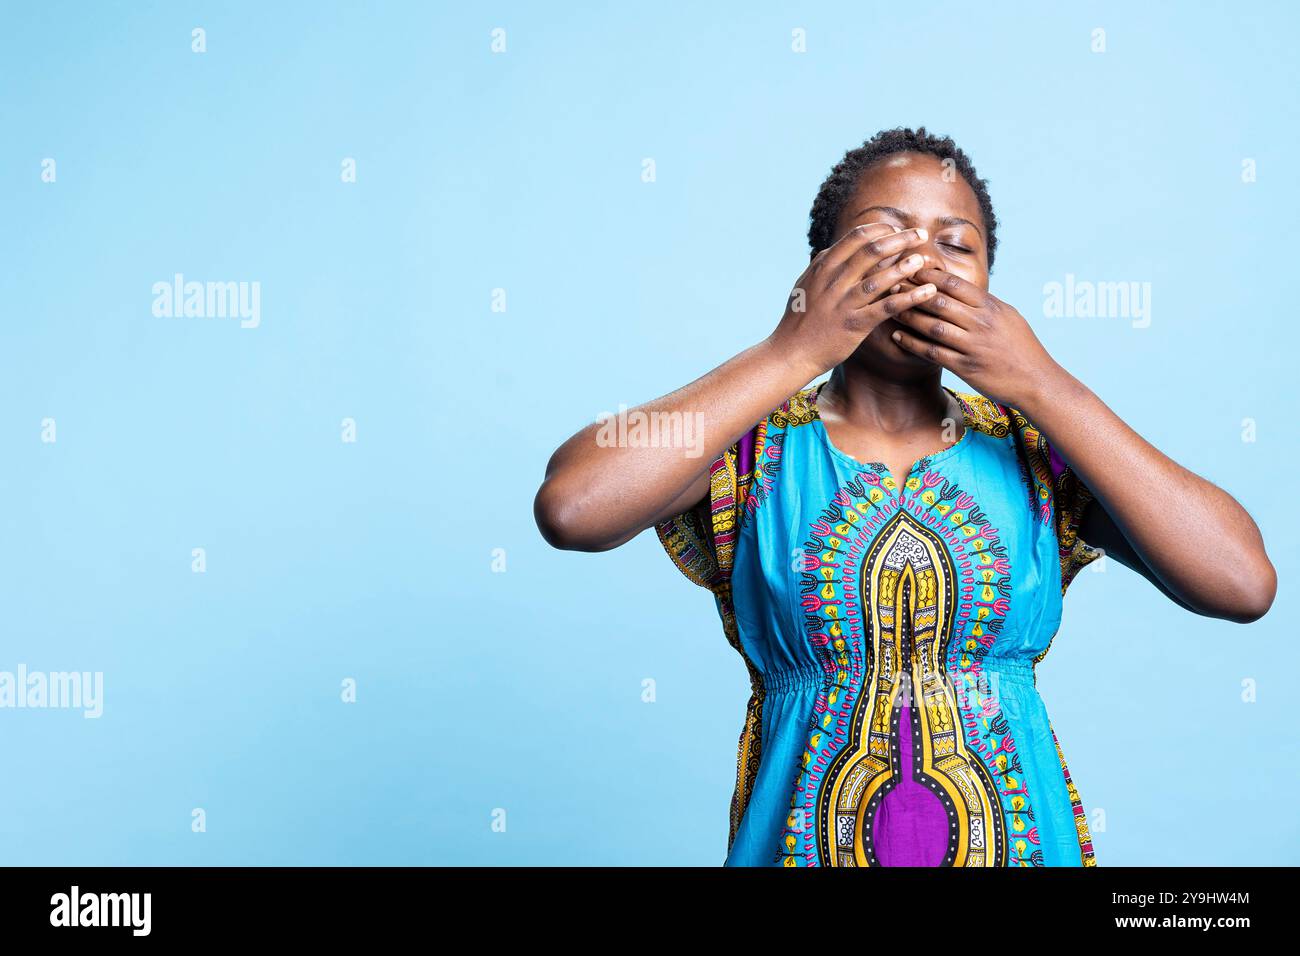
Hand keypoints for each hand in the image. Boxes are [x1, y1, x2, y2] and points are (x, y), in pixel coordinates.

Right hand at [768, 223, 938, 379]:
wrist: (790, 353)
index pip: (856, 237)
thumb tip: (833, 248)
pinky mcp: (854, 325)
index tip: (896, 229)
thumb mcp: (804, 285)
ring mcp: (844, 303)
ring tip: (924, 259)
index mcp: (823, 268)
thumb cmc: (798, 320)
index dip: (881, 230)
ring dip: (905, 266)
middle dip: (900, 239)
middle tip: (920, 234)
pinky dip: (909, 298)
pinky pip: (886, 307)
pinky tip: (927, 292)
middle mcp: (834, 281)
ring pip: (880, 278)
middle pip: (872, 251)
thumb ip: (820, 265)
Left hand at [887, 267, 1063, 409]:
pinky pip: (932, 353)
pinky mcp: (965, 368)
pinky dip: (912, 344)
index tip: (912, 270)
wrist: (1037, 381)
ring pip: (932, 326)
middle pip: (939, 302)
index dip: (930, 275)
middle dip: (913, 292)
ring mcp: (972, 346)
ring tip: (891, 308)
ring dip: (909, 316)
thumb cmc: (1022, 347)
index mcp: (991, 307)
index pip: (955, 284)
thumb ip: (984, 303)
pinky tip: (898, 337)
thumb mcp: (1008, 316)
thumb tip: (962, 289)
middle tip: (892, 285)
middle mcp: (981, 323)